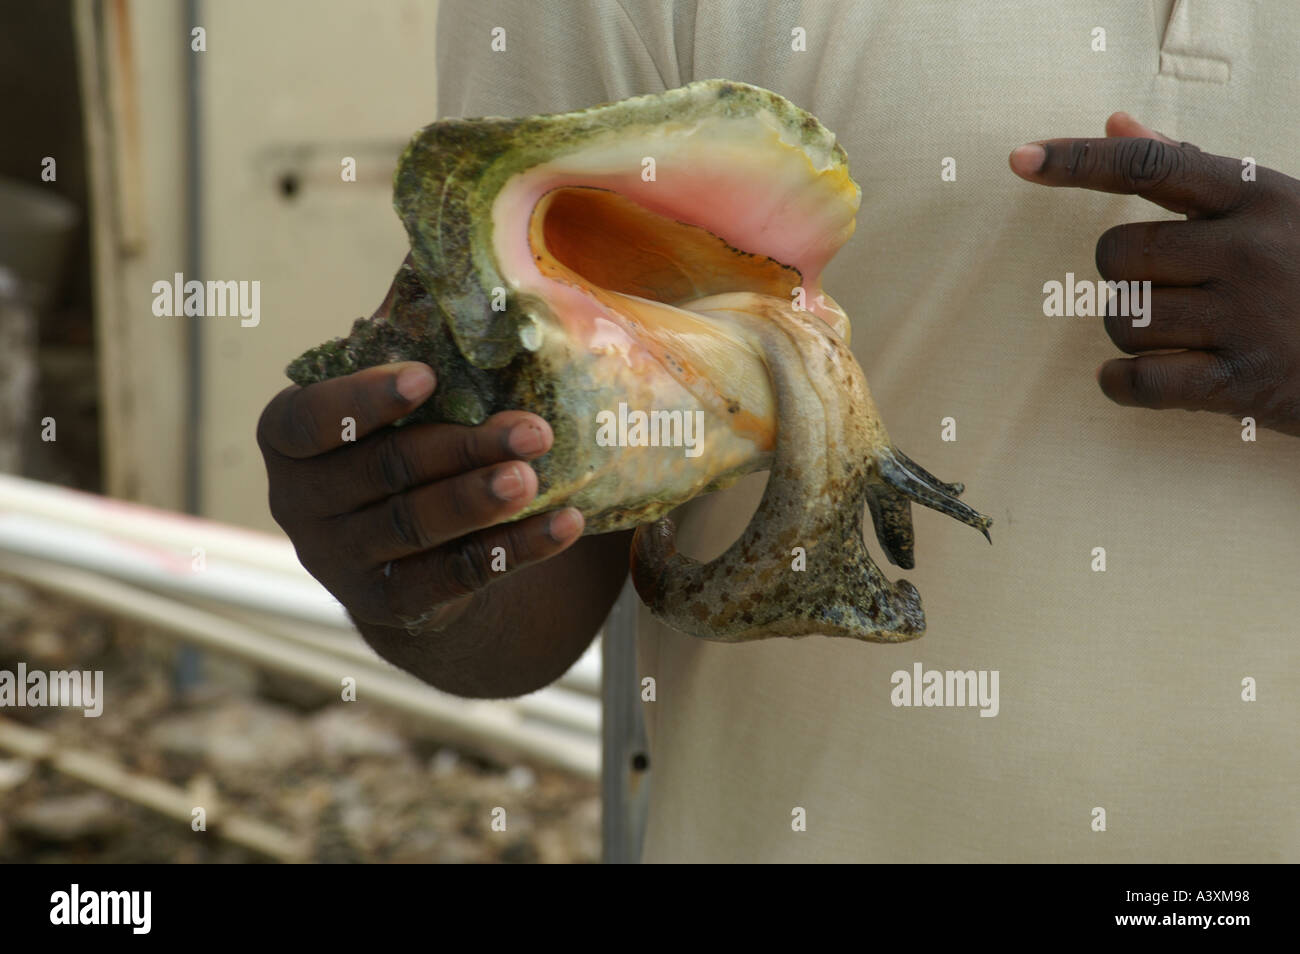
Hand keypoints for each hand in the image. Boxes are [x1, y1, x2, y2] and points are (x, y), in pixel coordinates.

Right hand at [256, 361, 584, 634]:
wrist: (398, 552)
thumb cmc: (399, 445)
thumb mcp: (386, 400)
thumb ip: (404, 345)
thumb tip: (446, 262)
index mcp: (288, 437)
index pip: (312, 418)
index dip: (365, 399)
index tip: (427, 375)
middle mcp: (298, 502)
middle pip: (384, 471)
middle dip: (462, 448)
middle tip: (532, 429)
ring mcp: (339, 559)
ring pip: (413, 525)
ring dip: (479, 500)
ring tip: (534, 477)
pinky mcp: (389, 604)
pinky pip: (455, 575)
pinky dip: (513, 549)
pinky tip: (563, 524)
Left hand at [1010, 112, 1299, 436]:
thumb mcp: (1271, 204)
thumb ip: (1190, 167)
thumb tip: (1115, 124)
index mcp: (1255, 197)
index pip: (1149, 167)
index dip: (1077, 161)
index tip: (1021, 158)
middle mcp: (1250, 250)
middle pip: (1116, 255)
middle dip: (1122, 277)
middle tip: (1166, 288)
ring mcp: (1247, 318)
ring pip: (1122, 320)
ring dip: (1130, 333)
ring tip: (1180, 334)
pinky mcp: (1241, 382)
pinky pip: (1137, 382)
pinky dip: (1121, 384)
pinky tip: (1141, 378)